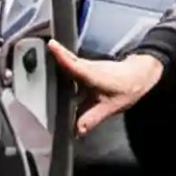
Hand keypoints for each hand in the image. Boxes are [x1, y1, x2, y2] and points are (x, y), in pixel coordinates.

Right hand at [47, 40, 163, 136]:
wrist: (139, 75)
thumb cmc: (127, 87)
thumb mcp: (110, 107)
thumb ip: (92, 118)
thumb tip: (77, 130)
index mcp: (94, 75)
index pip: (76, 65)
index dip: (62, 56)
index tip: (51, 45)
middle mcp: (89, 68)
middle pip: (68, 61)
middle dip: (53, 57)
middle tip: (35, 53)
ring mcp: (87, 66)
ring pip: (69, 63)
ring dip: (57, 61)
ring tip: (42, 65)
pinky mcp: (86, 68)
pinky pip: (72, 68)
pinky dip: (63, 68)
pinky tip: (55, 79)